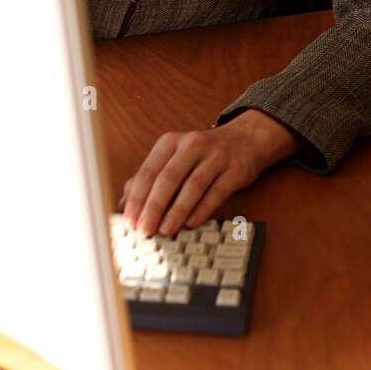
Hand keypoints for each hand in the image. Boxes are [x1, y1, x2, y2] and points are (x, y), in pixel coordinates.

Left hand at [119, 109, 298, 234]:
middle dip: (153, 207)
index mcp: (171, 142)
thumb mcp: (175, 157)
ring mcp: (216, 156)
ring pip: (193, 185)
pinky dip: (203, 209)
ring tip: (165, 230)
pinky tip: (191, 223)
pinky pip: (217, 191)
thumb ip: (150, 177)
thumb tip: (124, 203)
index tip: (129, 220)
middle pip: (168, 178)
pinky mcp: (235, 170)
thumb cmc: (204, 154)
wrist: (246, 139)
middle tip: (144, 229)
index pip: (149, 171)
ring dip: (177, 211)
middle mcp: (193, 145)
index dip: (137, 198)